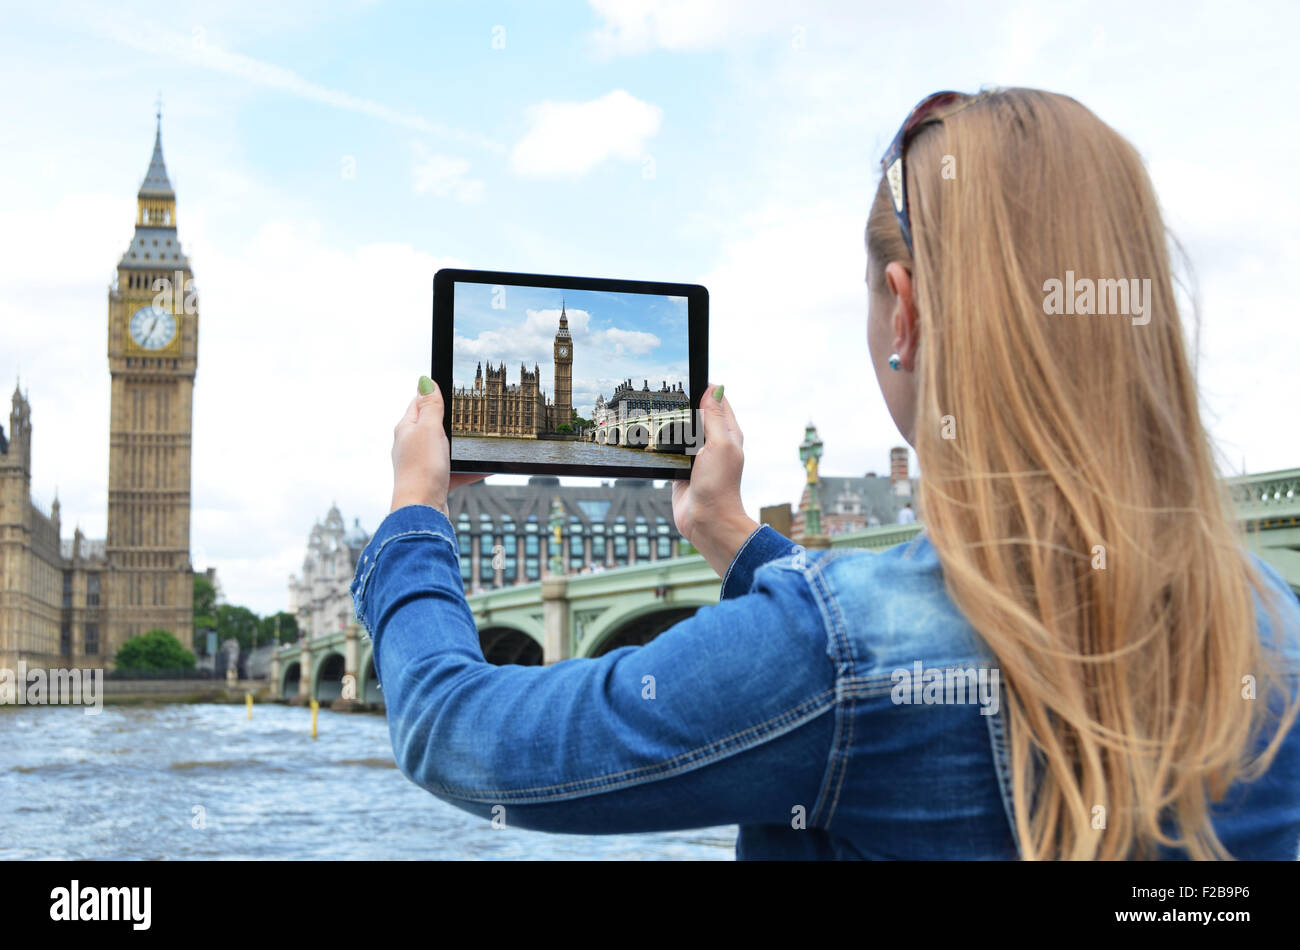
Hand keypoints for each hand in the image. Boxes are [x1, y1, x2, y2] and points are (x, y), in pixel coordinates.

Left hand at [391, 376, 484, 514]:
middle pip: (434, 425)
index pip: (419, 402)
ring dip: (463, 447)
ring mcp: (424, 464)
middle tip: (472, 413)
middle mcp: (413, 445)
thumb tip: (425, 381)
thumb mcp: (429, 429)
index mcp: (407, 428)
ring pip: (447, 449)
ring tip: (480, 442)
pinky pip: (456, 471)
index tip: (452, 387)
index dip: (434, 394)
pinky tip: (486, 468)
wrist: (422, 510)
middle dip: (453, 421)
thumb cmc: (421, 469)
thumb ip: (430, 406)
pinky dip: (470, 469)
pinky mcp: (435, 481)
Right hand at [672, 384, 758, 576]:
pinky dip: (662, 441)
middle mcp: (713, 442)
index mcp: (728, 433)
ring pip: (680, 430)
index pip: (717, 400)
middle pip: (696, 413)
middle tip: (666, 389)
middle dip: (684, 402)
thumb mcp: (720, 444)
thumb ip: (715, 417)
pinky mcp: (680, 467)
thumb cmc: (719, 485)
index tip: (687, 374)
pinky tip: (651, 434)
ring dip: (671, 422)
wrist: (706, 521)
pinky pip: (669, 448)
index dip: (704, 387)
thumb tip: (713, 388)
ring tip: (655, 408)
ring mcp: (695, 455)